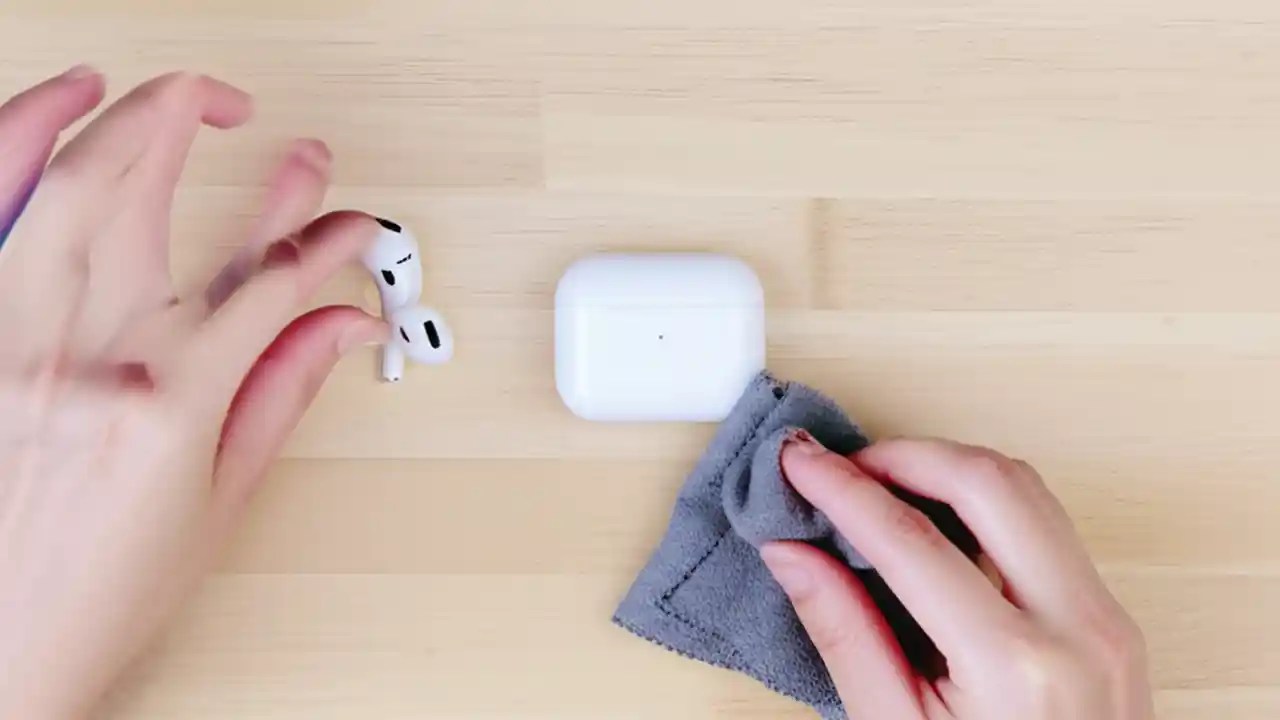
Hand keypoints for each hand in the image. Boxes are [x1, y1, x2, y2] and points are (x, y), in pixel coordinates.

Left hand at [0, 68, 385, 717]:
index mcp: (162, 399)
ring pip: (52, 186)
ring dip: (102, 115)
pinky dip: (10, 156)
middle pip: (142, 192)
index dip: (324, 237)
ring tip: (140, 88)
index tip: (348, 222)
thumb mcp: (215, 499)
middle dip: (197, 121)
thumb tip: (340, 325)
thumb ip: (279, 390)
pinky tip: (39, 126)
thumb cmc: (94, 594)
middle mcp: (79, 355)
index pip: (268, 279)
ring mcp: (8, 340)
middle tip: (239, 109)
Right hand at [760, 436, 1152, 718]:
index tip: (797, 464)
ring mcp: (1106, 616)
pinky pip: (1045, 521)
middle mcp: (1077, 626)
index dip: (843, 491)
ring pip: (1025, 486)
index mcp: (1015, 667)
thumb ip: (844, 636)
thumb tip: (792, 553)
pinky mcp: (1111, 615)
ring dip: (946, 468)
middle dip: (903, 455)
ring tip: (880, 486)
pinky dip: (983, 499)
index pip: (912, 540)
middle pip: (987, 480)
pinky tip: (935, 516)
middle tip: (842, 468)